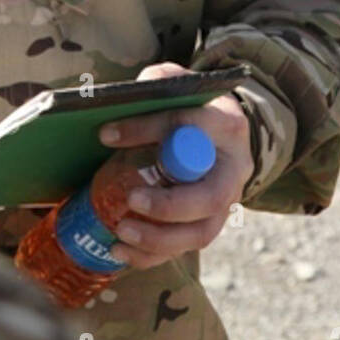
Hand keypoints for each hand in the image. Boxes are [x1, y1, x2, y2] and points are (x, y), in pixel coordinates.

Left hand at [98, 60, 253, 270]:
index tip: (106, 135)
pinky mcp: (207, 224)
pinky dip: (152, 255)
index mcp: (225, 125)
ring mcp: (225, 204)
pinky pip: (184, 248)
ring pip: (200, 233)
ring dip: (159, 239)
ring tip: (120, 232)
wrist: (221, 132)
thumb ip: (152, 86)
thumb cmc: (191, 105)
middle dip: (169, 205)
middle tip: (131, 199)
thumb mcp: (175, 84)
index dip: (146, 130)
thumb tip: (109, 114)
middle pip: (210, 198)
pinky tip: (121, 252)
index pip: (186, 126)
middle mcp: (232, 170)